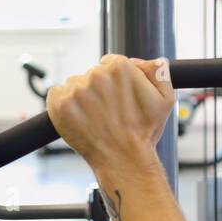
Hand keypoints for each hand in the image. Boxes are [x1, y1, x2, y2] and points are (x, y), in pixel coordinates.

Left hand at [47, 55, 174, 168]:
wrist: (124, 160)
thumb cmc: (144, 132)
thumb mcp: (165, 100)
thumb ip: (159, 73)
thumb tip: (150, 61)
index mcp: (121, 68)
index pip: (112, 63)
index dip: (117, 81)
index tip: (120, 98)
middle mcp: (96, 75)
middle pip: (94, 73)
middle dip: (100, 89)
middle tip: (110, 111)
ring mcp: (76, 90)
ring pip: (76, 84)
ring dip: (83, 97)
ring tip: (96, 118)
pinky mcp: (59, 104)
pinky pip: (57, 93)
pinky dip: (65, 104)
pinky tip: (80, 118)